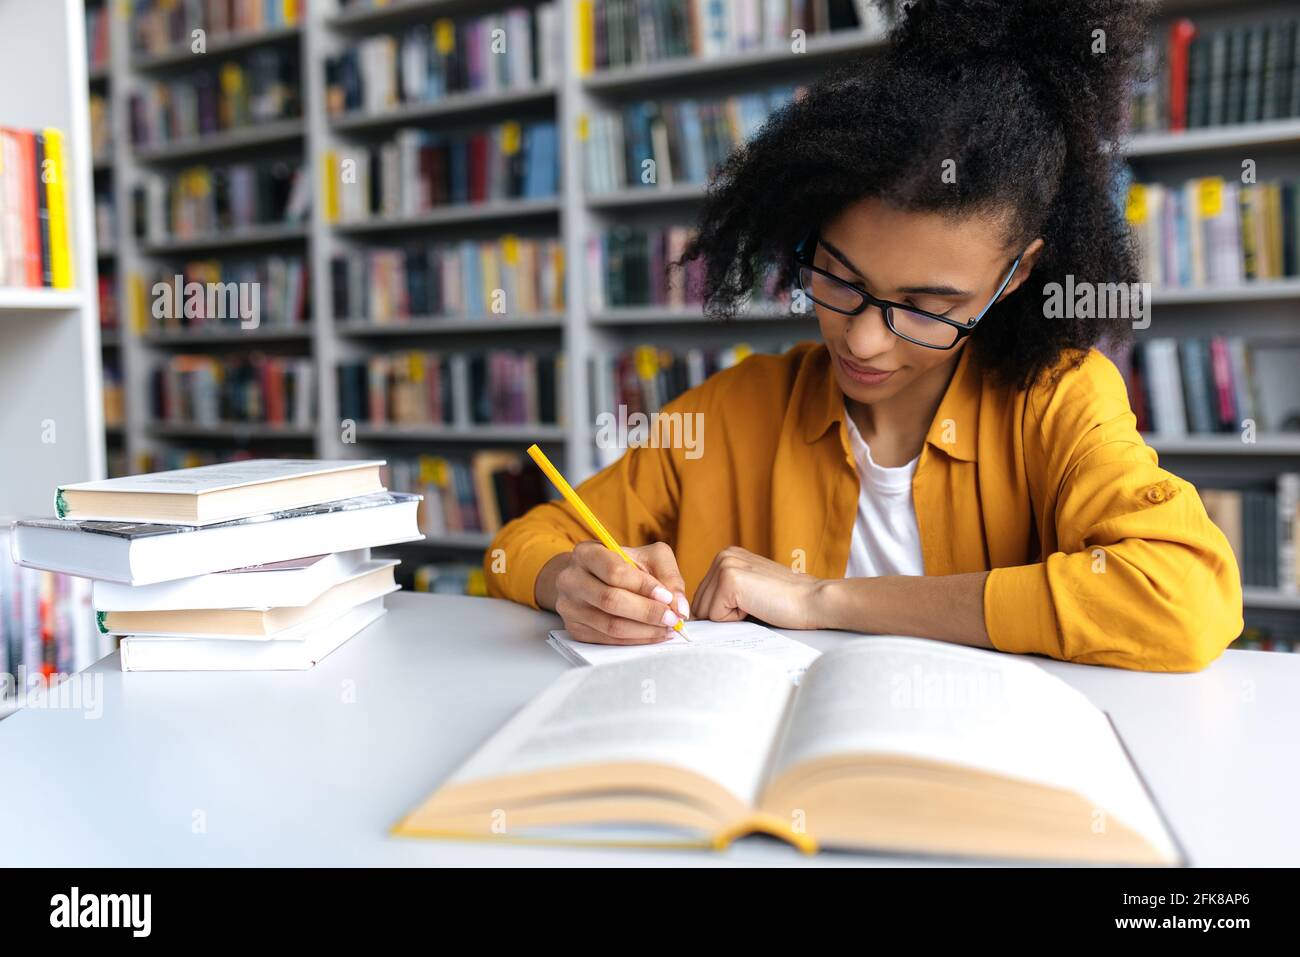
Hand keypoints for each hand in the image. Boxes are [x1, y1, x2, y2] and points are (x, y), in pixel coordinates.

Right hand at [549, 541, 690, 644]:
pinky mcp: (575, 629)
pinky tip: (653, 634)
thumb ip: (668, 576)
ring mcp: (569, 607)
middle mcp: (570, 579)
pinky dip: (636, 640)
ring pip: (611, 625)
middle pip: (610, 601)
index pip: (615, 572)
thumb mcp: (650, 557)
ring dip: (645, 630)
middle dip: (647, 612)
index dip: (644, 587)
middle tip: (673, 619)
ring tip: (668, 628)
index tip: (668, 597)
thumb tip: (680, 607)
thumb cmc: (626, 565)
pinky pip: (609, 640)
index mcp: (586, 553)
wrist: (592, 579)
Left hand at [693, 546, 825, 629]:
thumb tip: (691, 616)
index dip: (721, 612)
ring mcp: (725, 565)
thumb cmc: (786, 603)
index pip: (701, 597)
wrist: (814, 601)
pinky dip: (736, 620)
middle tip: (756, 605)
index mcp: (727, 557)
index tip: (749, 606)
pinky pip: (715, 616)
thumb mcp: (749, 592)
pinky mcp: (729, 580)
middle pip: (699, 604)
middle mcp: (723, 556)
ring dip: (730, 618)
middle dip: (723, 616)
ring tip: (758, 604)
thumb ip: (723, 596)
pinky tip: (757, 606)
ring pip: (705, 612)